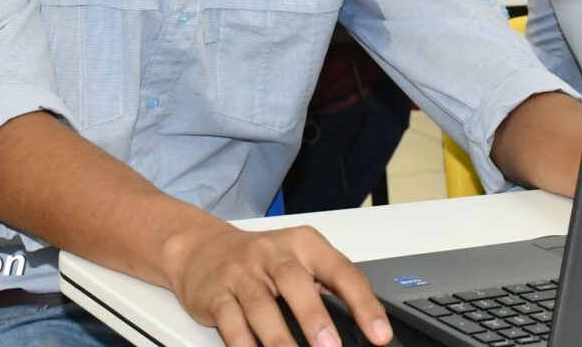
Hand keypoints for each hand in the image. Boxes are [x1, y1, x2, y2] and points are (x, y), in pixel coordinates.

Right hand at [166, 223, 392, 346]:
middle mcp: (272, 254)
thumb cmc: (261, 259)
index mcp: (304, 244)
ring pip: (261, 305)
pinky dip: (243, 344)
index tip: (379, 332)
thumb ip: (328, 285)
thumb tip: (364, 322)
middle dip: (314, 317)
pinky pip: (230, 321)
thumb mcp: (299, 260)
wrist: (202, 248)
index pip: (340, 270)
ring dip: (279, 338)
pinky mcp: (216, 294)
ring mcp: (242, 273)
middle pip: (295, 281)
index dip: (362, 303)